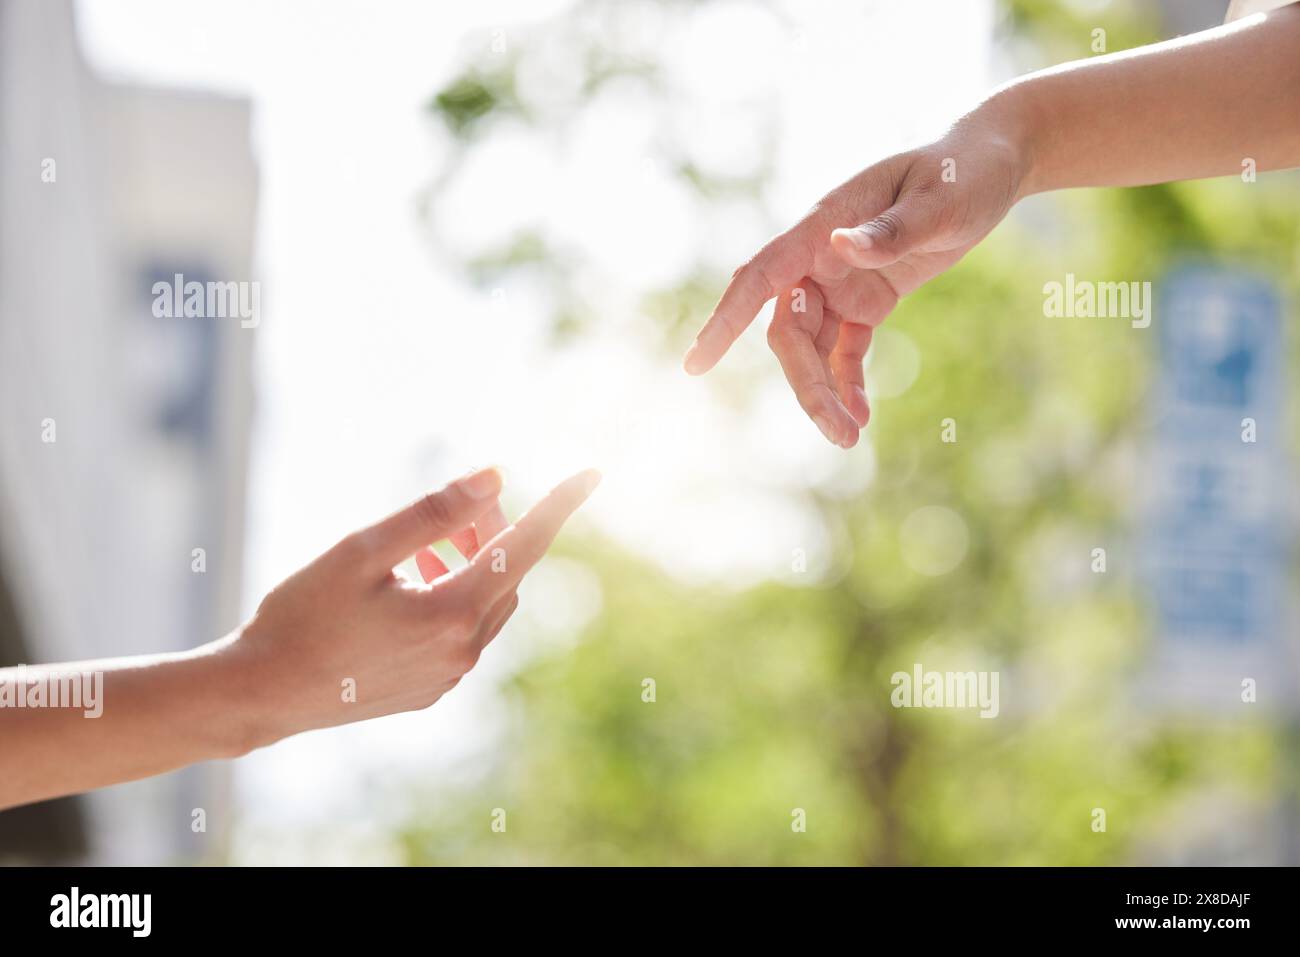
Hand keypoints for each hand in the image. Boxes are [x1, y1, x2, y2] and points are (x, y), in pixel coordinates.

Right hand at [227, 466, 599, 747]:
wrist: (259, 694)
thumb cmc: (302, 614)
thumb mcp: (363, 551)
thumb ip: (434, 514)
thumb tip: (495, 480)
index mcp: (451, 614)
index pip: (524, 547)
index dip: (558, 507)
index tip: (590, 474)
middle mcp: (461, 651)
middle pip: (506, 576)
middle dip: (495, 533)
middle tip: (464, 504)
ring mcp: (447, 677)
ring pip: (486, 606)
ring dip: (473, 566)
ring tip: (429, 545)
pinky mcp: (428, 691)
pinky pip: (463, 635)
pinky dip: (455, 600)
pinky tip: (413, 585)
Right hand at [683, 111, 1028, 446]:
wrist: (989, 166)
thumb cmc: (963, 171)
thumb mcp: (939, 200)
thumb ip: (893, 228)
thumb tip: (841, 247)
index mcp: (824, 224)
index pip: (761, 276)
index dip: (726, 320)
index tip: (697, 364)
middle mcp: (821, 256)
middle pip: (789, 331)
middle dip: (806, 385)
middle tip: (839, 436)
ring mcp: (840, 280)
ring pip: (812, 349)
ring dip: (825, 394)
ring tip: (849, 439)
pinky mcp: (866, 299)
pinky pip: (844, 349)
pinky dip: (848, 383)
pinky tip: (861, 418)